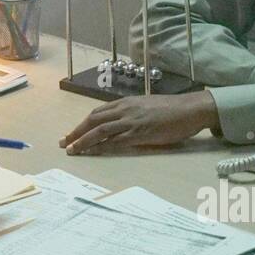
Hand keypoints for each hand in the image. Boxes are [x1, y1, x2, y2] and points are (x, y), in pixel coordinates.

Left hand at [59, 92, 219, 154]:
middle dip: (76, 131)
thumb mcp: (146, 107)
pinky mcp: (140, 133)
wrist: (190, 109)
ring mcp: (131, 121)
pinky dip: (101, 146)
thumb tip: (120, 124)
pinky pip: (115, 141)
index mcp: (126, 103)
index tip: (71, 133)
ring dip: (83, 140)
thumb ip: (132, 114)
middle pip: (93, 120)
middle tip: (63, 142)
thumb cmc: (172, 109)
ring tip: (71, 149)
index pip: (97, 113)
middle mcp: (125, 110)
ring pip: (100, 130)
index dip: (82, 123)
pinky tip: (92, 152)